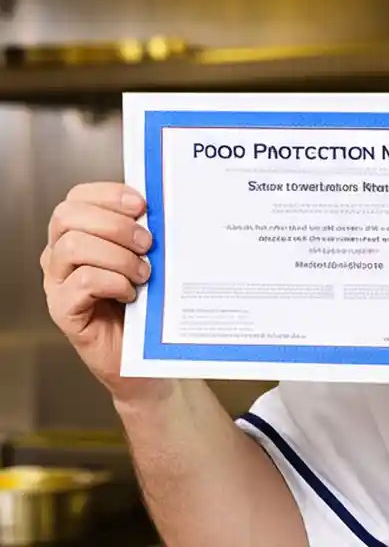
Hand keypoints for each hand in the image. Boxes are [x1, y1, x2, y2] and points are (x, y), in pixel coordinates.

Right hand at [40, 182, 173, 407]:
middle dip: (115, 224)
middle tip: (148, 243)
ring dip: (117, 256)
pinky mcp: (62, 310)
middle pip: (68, 216)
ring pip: (73, 247)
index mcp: (81, 233)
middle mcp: (61, 255)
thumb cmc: (150, 304)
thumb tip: (165, 209)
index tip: (142, 204)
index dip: (108, 194)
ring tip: (144, 274)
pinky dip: (113, 283)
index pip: (78, 197)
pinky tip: (132, 294)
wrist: (147, 357)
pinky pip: (81, 283)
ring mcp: (58, 282)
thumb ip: (149, 235)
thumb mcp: (152, 261)